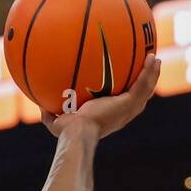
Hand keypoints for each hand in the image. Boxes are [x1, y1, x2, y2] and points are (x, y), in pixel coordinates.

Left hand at [41, 54, 160, 137]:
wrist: (79, 133)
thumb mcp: (56, 122)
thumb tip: (37, 101)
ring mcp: (129, 109)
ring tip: (153, 58)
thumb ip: (49, 111)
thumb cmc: (68, 133)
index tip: (126, 81)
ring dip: (152, 73)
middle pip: (140, 96)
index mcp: (111, 117)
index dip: (127, 93)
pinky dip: (149, 71)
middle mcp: (124, 114)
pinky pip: (143, 84)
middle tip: (146, 67)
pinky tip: (151, 57)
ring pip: (147, 89)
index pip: (123, 104)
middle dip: (145, 81)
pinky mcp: (130, 103)